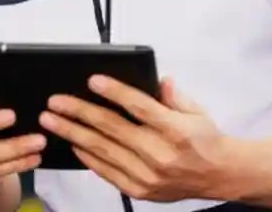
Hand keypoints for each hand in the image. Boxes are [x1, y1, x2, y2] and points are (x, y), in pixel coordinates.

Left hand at [39, 75, 232, 202]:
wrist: (220, 175)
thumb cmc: (205, 139)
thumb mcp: (196, 110)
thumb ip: (174, 95)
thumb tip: (157, 80)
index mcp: (176, 130)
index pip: (139, 107)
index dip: (114, 92)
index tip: (92, 80)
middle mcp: (160, 154)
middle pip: (112, 128)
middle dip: (79, 112)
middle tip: (55, 101)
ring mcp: (148, 175)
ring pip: (103, 150)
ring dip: (73, 133)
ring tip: (52, 120)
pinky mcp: (140, 190)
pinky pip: (106, 171)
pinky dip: (87, 156)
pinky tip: (72, 143)